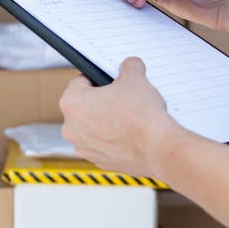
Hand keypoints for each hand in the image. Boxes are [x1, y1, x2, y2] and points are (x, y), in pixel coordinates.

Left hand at [59, 57, 178, 177]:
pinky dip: (113, 138)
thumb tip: (130, 66)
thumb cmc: (140, 115)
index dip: (98, 77)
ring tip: (128, 116)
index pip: (79, 81)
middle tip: (121, 97)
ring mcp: (84, 148)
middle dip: (101, 100)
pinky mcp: (99, 162)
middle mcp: (71, 128)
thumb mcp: (135, 77)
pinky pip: (103, 144)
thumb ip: (128, 66)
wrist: (157, 148)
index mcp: (72, 103)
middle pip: (84, 105)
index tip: (110, 80)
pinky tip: (130, 133)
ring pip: (92, 126)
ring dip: (105, 120)